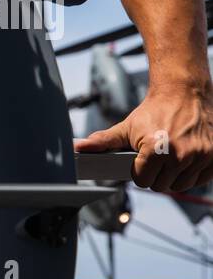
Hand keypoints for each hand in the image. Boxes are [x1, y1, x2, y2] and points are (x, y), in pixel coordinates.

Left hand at [74, 83, 212, 192]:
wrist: (185, 92)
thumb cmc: (154, 111)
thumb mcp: (127, 127)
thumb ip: (103, 141)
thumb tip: (79, 148)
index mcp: (156, 149)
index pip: (143, 181)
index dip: (139, 173)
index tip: (140, 163)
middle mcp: (181, 155)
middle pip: (161, 186)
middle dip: (155, 176)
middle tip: (154, 160)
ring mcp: (201, 156)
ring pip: (181, 185)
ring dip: (174, 177)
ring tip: (169, 159)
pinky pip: (201, 179)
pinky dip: (192, 174)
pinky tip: (185, 159)